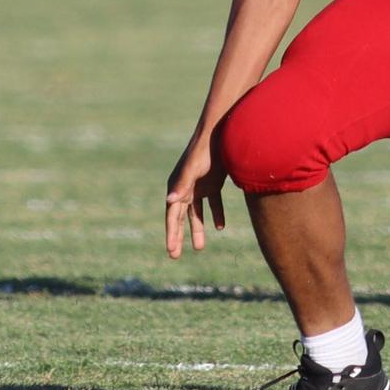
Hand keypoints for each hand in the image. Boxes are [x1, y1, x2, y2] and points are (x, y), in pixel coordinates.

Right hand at [164, 130, 226, 259]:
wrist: (220, 133)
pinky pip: (214, 203)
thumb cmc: (203, 151)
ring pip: (197, 213)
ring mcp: (200, 186)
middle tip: (175, 256)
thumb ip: (181, 185)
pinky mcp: (214, 183)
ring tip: (199, 248)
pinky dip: (216, 214)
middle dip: (178, 236)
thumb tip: (169, 202)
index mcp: (177, 186)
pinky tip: (220, 227)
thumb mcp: (192, 170)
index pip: (172, 216)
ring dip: (198, 228)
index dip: (171, 234)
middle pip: (180, 217)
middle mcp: (186, 188)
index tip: (171, 252)